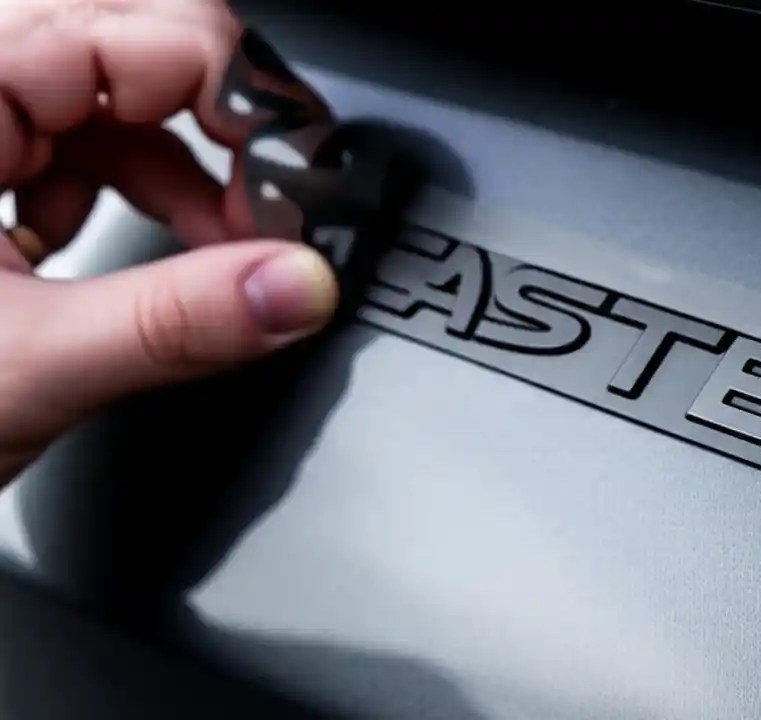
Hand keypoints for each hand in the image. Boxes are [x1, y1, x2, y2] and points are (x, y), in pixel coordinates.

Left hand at [0, 1, 336, 482]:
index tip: (299, 178)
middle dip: (217, 127)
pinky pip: (78, 141)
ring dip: (183, 170)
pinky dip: (130, 192)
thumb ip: (178, 324)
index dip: (242, 98)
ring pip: (113, 96)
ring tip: (222, 249)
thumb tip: (298, 287)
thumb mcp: (23, 369)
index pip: (143, 31)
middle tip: (267, 202)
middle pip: (134, 46)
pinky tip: (138, 248)